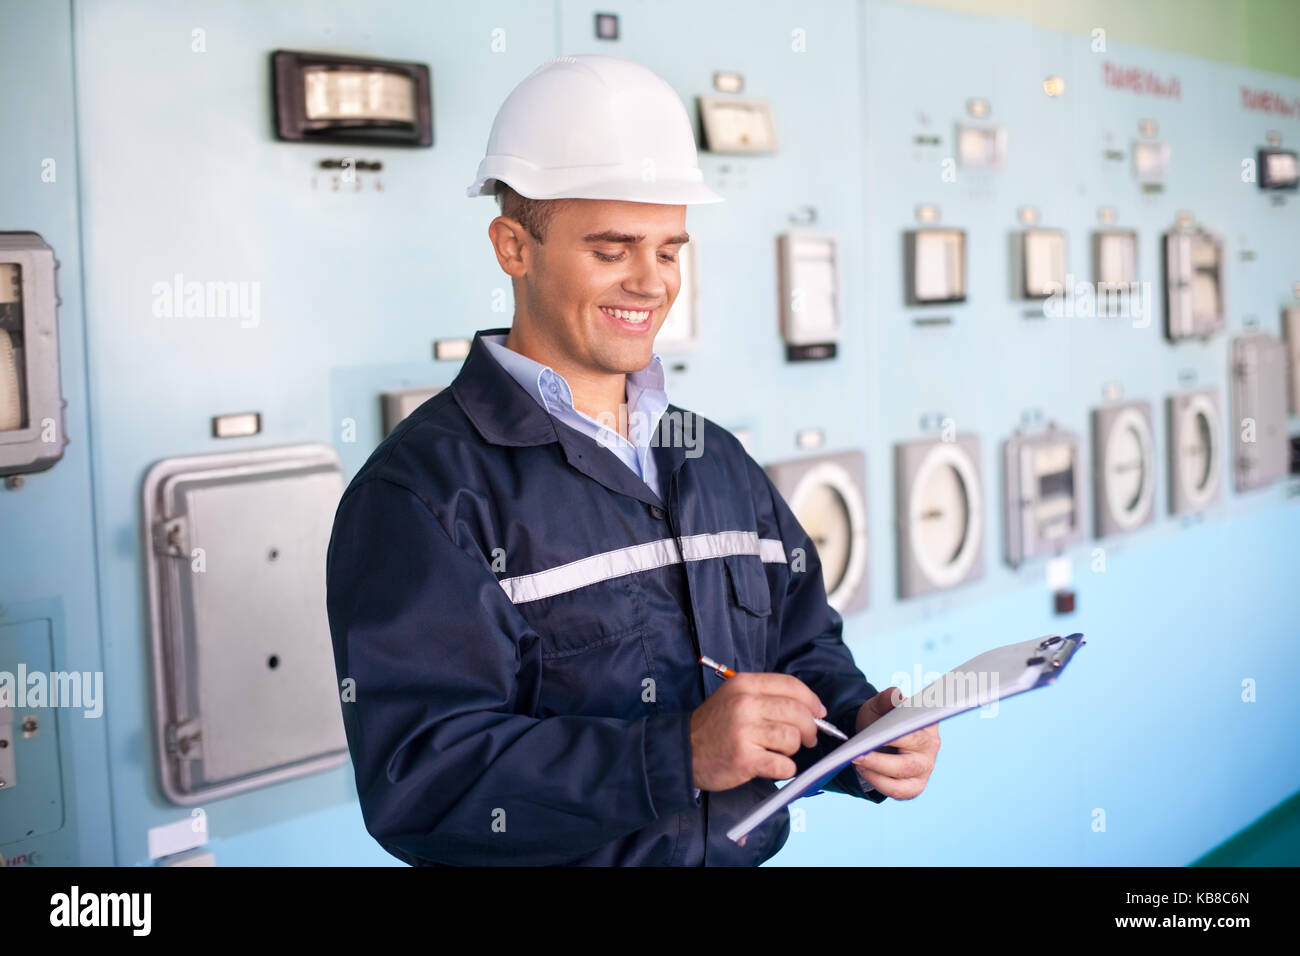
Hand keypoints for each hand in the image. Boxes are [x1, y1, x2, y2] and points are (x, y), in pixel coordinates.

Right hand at [690, 672, 826, 791]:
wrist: (683, 751)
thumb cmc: (714, 726)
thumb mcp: (734, 697)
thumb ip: (767, 697)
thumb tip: (811, 709)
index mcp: (745, 684)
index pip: (791, 685)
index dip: (811, 700)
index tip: (819, 712)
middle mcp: (745, 704)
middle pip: (797, 712)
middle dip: (810, 728)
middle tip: (807, 738)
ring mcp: (745, 731)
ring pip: (792, 738)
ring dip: (792, 749)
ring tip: (778, 751)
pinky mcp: (746, 758)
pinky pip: (784, 764)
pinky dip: (784, 768)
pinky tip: (771, 765)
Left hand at [849, 686, 938, 799]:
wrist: (875, 739)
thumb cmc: (880, 722)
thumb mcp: (878, 707)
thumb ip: (885, 699)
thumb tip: (895, 694)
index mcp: (927, 724)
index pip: (916, 731)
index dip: (900, 736)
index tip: (883, 736)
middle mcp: (931, 747)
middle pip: (910, 759)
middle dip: (880, 759)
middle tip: (857, 755)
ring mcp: (925, 768)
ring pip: (903, 776)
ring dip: (876, 771)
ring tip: (856, 762)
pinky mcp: (916, 786)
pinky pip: (899, 791)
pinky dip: (879, 784)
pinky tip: (864, 772)